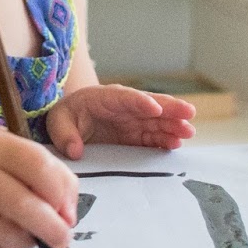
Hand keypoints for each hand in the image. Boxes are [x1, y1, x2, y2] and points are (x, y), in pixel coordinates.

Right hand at [0, 123, 78, 247]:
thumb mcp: (13, 147)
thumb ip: (49, 174)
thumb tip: (67, 217)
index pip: (37, 167)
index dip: (60, 194)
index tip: (67, 211)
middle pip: (20, 205)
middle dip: (51, 228)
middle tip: (62, 239)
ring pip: (4, 235)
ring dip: (27, 241)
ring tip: (28, 234)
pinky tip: (1, 234)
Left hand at [46, 85, 196, 159]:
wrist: (70, 121)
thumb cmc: (66, 117)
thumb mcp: (58, 122)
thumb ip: (65, 134)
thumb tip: (75, 150)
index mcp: (104, 97)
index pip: (125, 97)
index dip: (141, 102)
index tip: (155, 108)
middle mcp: (124, 106)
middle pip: (150, 104)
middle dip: (169, 108)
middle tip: (189, 113)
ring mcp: (132, 119)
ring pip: (157, 120)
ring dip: (173, 124)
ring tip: (189, 131)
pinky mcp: (135, 133)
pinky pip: (153, 135)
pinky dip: (165, 139)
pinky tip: (177, 144)